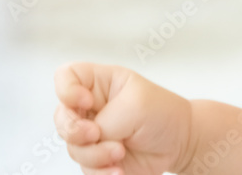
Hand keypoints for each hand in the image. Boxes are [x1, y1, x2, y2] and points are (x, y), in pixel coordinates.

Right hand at [54, 61, 194, 174]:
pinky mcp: (96, 157)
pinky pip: (85, 168)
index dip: (66, 90)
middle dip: (75, 131)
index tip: (85, 101)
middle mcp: (90, 108)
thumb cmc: (162, 112)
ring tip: (120, 152)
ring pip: (73, 148)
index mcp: (100, 83)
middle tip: (96, 134)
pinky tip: (119, 170)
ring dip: (96, 155)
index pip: (65, 76)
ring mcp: (91, 134)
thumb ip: (104, 121)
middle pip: (62, 117)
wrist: (180, 142)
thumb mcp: (134, 105)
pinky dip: (101, 172)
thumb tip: (89, 141)